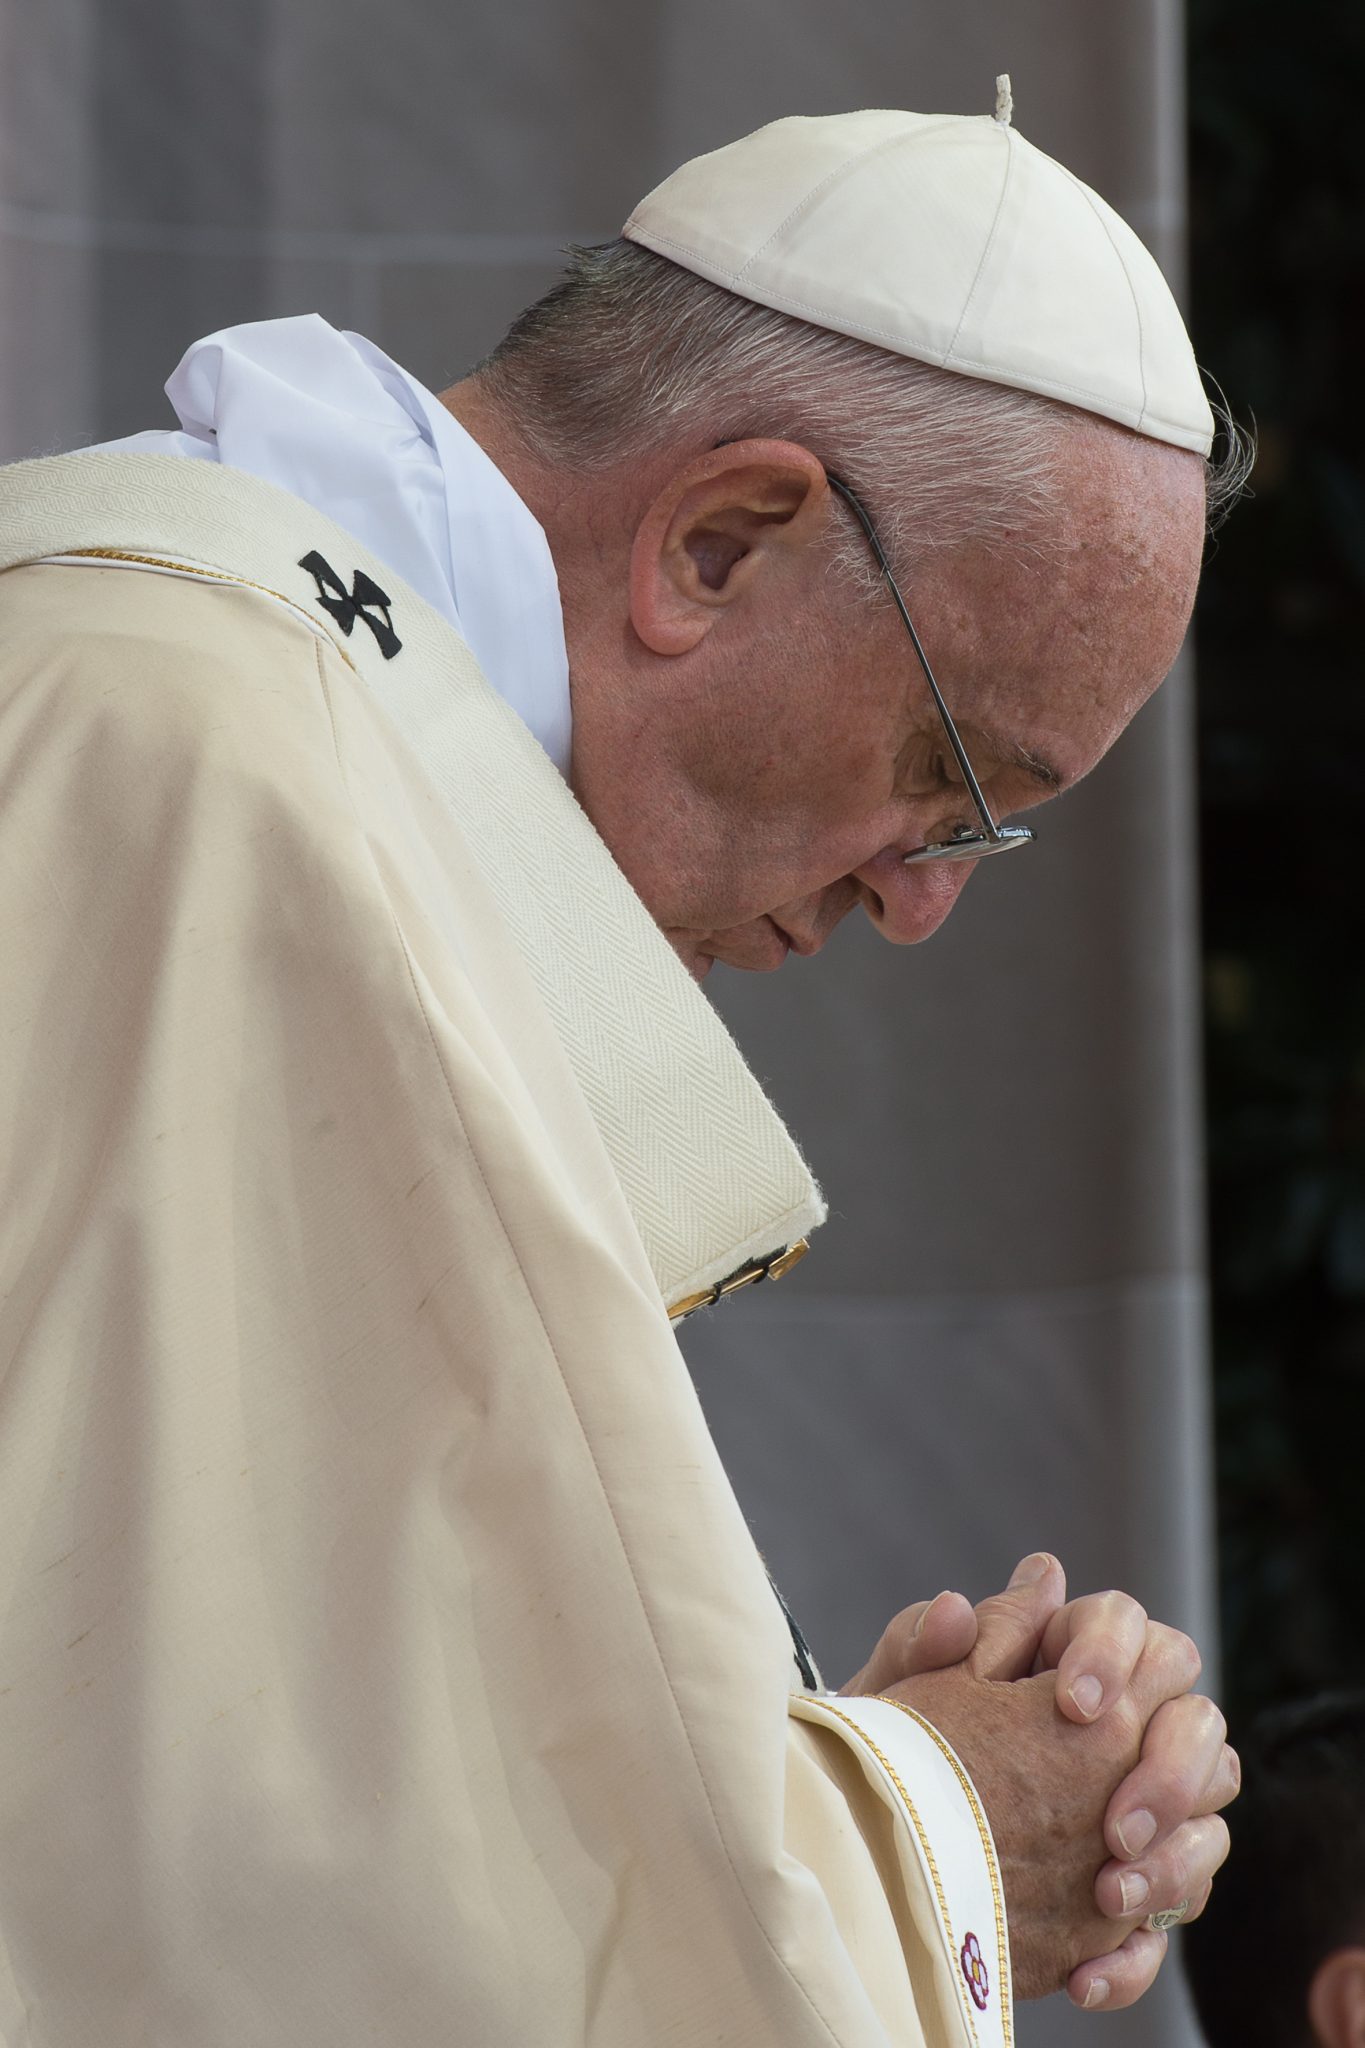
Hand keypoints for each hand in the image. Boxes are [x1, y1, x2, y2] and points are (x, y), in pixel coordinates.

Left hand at [841, 1558, 1237, 2008]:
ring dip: (1171, 1864)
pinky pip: (1166, 1924)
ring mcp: (1141, 1812)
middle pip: (1197, 1721)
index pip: (1127, 1624)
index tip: (1073, 1704)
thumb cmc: (887, 1750)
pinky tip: (1084, 1978)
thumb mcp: (886, 1702)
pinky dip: (1130, 1957)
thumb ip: (917, 1647)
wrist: (875, 1845)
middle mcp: (1123, 1726)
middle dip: (1170, 1772)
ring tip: (1107, 1898)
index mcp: (1065, 1657)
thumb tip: (958, 1609)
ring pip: (1207, 1822)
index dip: (1114, 1655)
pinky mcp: (1132, 1892)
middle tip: (1115, 1826)